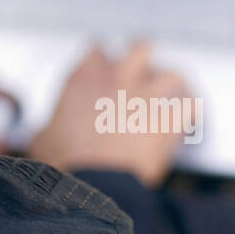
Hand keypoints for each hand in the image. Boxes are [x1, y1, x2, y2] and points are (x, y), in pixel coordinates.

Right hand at [26, 42, 189, 185]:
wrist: (90, 185)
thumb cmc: (64, 162)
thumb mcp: (42, 138)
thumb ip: (49, 126)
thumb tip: (44, 134)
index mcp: (84, 77)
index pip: (97, 49)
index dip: (102, 58)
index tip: (103, 67)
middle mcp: (117, 79)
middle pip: (141, 48)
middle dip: (145, 58)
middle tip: (144, 69)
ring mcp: (145, 98)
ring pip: (173, 74)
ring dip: (174, 83)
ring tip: (175, 90)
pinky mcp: (166, 122)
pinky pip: (191, 108)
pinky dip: (192, 112)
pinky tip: (190, 117)